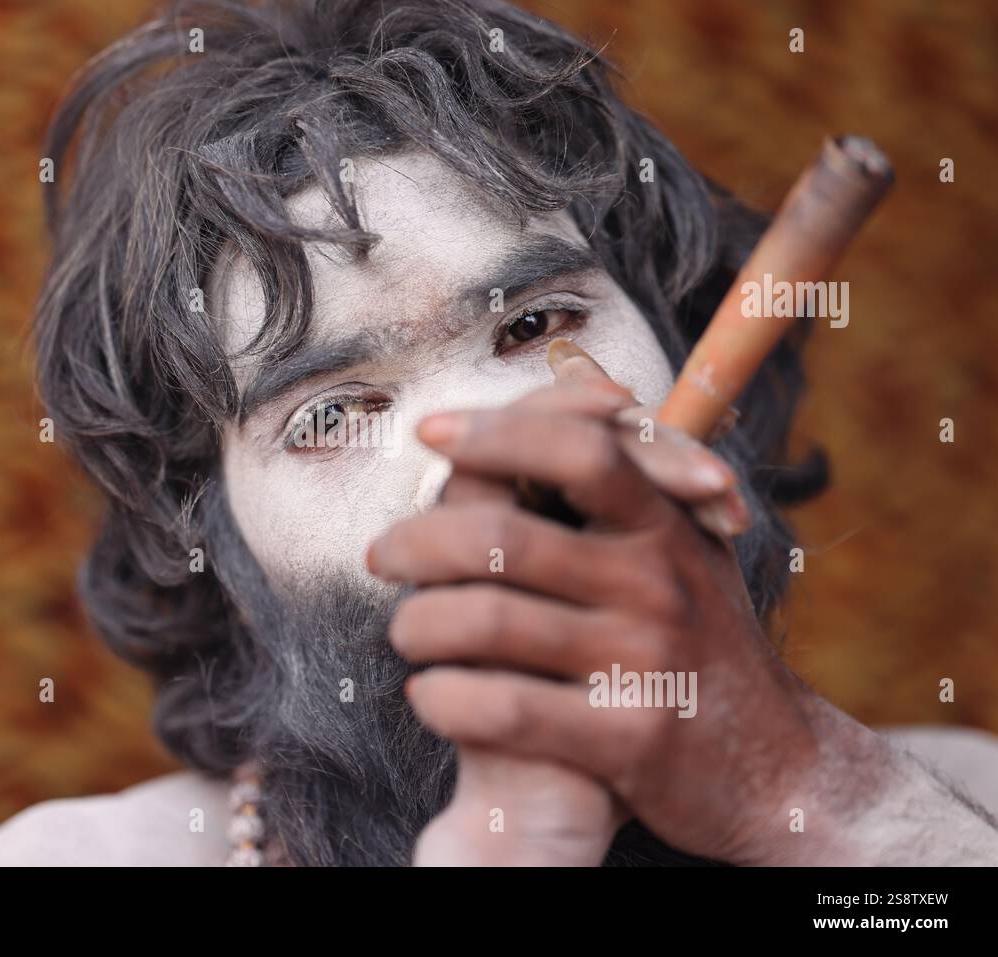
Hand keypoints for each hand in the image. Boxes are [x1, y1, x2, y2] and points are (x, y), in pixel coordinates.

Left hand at [384, 342, 755, 864]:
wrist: (777, 769)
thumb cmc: (701, 641)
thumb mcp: (683, 544)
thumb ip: (627, 467)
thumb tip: (572, 366)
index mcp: (665, 526)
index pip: (579, 449)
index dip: (496, 430)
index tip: (427, 429)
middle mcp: (659, 584)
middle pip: (501, 535)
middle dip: (415, 542)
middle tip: (382, 557)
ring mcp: (645, 663)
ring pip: (484, 622)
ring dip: (416, 625)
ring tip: (405, 632)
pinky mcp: (627, 741)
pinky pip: (500, 710)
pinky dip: (442, 701)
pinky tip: (430, 697)